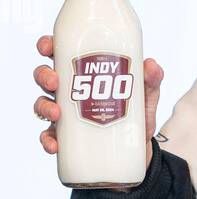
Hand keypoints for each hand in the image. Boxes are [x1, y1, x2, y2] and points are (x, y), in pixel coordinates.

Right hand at [33, 34, 164, 188]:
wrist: (140, 152)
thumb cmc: (137, 117)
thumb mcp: (147, 97)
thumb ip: (151, 80)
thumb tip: (151, 65)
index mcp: (84, 74)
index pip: (60, 54)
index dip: (48, 46)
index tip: (47, 46)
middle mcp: (70, 93)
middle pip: (45, 77)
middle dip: (44, 75)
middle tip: (54, 81)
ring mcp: (66, 116)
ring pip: (42, 105)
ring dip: (43, 106)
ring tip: (56, 114)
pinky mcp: (67, 140)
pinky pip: (49, 138)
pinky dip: (47, 141)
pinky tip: (54, 144)